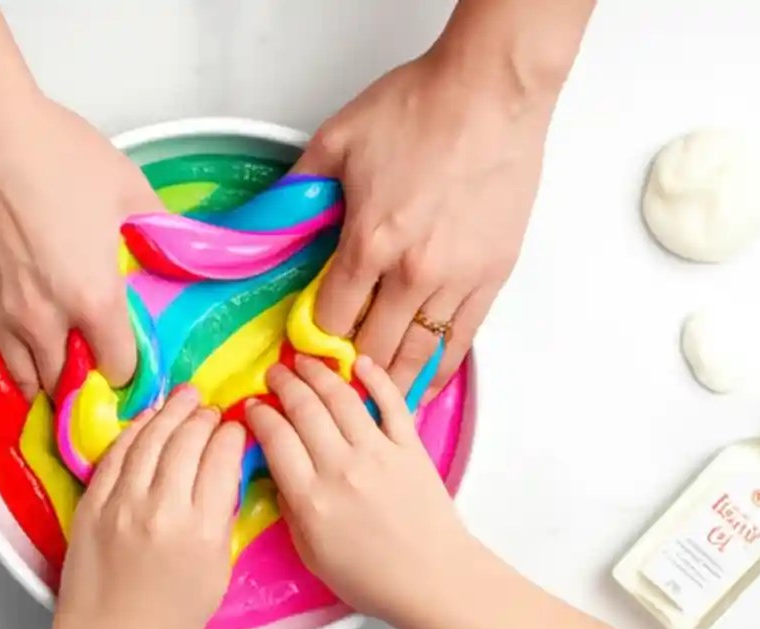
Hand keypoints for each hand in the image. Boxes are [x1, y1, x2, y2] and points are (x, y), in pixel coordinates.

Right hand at [0, 90, 161, 398]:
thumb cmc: (51, 153)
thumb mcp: (127, 188)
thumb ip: (158, 229)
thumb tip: (182, 247)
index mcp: (91, 298)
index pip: (119, 367)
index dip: (129, 371)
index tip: (131, 364)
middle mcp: (43, 321)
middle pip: (70, 385)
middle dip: (87, 385)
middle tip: (95, 376)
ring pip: (27, 383)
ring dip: (46, 387)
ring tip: (58, 380)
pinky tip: (11, 390)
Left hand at [25, 387, 243, 628]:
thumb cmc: (168, 618)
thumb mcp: (217, 572)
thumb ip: (221, 519)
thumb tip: (223, 473)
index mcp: (201, 530)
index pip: (222, 459)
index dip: (231, 435)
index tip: (235, 428)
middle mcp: (162, 509)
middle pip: (187, 440)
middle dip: (203, 417)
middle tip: (210, 407)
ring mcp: (121, 502)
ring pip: (151, 438)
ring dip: (170, 412)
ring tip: (184, 398)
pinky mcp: (92, 502)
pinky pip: (117, 453)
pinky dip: (136, 430)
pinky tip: (150, 419)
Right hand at [245, 354, 478, 628]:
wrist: (435, 582)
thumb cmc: (370, 579)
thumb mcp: (311, 555)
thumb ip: (289, 510)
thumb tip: (276, 472)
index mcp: (311, 499)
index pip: (275, 439)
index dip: (259, 415)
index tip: (251, 406)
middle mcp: (341, 467)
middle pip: (304, 409)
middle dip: (283, 383)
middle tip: (273, 372)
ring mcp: (378, 452)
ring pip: (341, 397)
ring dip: (318, 372)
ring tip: (303, 360)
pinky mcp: (410, 447)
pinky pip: (390, 402)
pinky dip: (375, 377)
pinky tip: (359, 362)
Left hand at [293, 43, 553, 396]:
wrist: (490, 92)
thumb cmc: (419, 109)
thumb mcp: (336, 141)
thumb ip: (298, 187)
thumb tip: (267, 217)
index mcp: (370, 243)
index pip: (331, 319)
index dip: (311, 340)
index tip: (300, 351)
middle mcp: (413, 272)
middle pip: (370, 350)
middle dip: (345, 372)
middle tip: (328, 384)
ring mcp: (457, 278)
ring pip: (416, 354)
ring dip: (388, 384)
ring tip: (368, 404)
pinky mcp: (492, 276)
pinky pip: (461, 341)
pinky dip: (437, 369)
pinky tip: (421, 386)